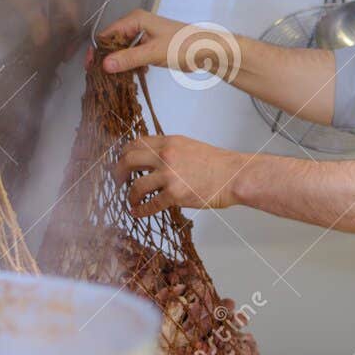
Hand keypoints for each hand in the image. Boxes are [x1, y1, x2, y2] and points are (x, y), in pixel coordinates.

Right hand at [94, 10, 239, 80]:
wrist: (209, 50)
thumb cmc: (184, 46)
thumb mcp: (153, 52)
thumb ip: (129, 58)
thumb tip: (104, 64)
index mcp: (135, 19)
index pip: (107, 34)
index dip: (98, 50)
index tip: (91, 66)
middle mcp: (138, 25)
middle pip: (114, 42)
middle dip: (109, 58)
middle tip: (102, 76)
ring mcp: (145, 36)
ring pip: (125, 50)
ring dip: (121, 63)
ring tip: (115, 78)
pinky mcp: (152, 47)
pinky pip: (135, 56)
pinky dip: (133, 65)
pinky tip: (135, 75)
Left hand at [114, 135, 246, 216]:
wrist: (235, 176)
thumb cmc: (219, 164)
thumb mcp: (191, 147)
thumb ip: (171, 150)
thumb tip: (155, 160)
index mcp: (170, 142)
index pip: (136, 143)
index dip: (124, 153)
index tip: (122, 161)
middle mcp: (166, 156)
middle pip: (128, 160)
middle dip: (118, 171)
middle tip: (118, 180)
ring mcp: (170, 175)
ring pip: (136, 185)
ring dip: (130, 194)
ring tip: (131, 199)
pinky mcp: (175, 194)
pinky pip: (151, 204)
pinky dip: (141, 210)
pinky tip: (138, 212)